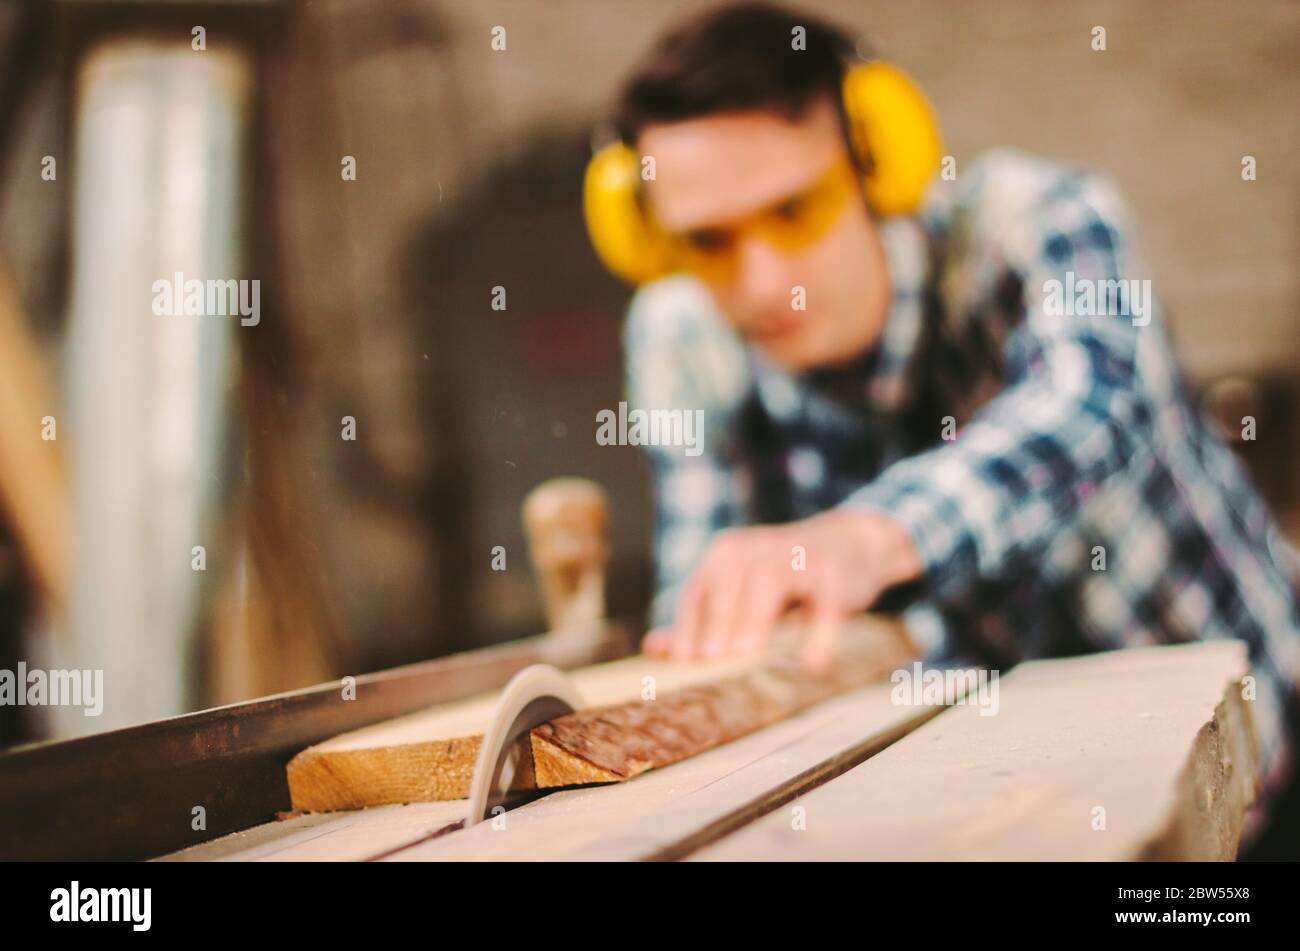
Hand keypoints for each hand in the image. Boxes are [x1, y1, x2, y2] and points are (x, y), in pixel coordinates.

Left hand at [642, 509, 921, 670]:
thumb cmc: (782, 579)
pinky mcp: (833, 570)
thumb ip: (701, 620)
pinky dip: (821, 632)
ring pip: (769, 582)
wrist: (847, 544)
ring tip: (745, 653)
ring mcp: (795, 555)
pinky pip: (826, 602)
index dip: (688, 625)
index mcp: (725, 555)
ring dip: (755, 617)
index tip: (683, 661)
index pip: (698, 591)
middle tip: (710, 659)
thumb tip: (651, 650)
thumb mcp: (740, 592)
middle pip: (728, 583)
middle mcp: (754, 548)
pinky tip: (814, 662)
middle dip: (718, 620)